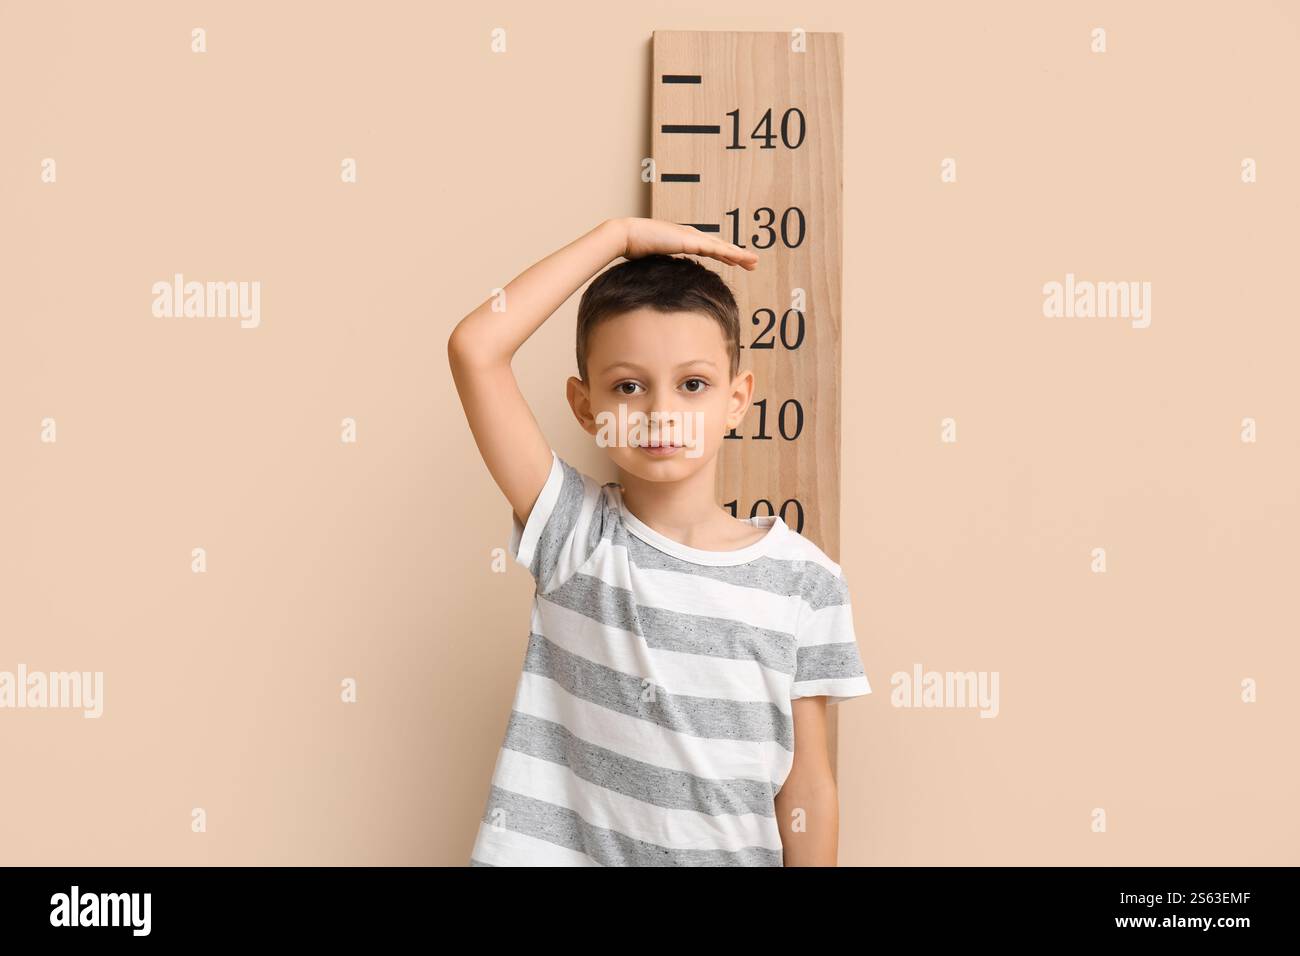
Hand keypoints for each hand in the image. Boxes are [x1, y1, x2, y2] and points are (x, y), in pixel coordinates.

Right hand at [615, 217, 758, 270]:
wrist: (626, 236)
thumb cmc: (634, 249)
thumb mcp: (654, 261)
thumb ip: (663, 268)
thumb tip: (664, 282)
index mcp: (683, 240)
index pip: (709, 249)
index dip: (724, 255)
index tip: (736, 262)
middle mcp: (690, 236)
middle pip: (719, 247)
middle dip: (737, 255)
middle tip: (753, 262)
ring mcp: (691, 237)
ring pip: (721, 247)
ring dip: (739, 254)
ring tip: (753, 261)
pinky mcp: (690, 240)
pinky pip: (714, 249)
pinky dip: (728, 253)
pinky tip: (739, 258)